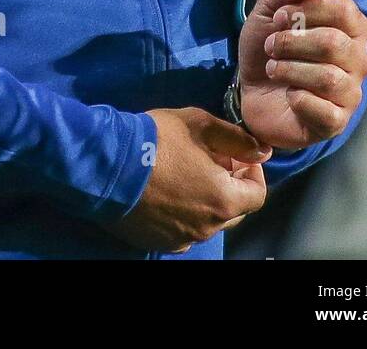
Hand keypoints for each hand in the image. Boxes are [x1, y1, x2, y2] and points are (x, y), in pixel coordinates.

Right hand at [103, 107, 270, 252]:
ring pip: (206, 222)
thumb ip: (235, 138)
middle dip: (229, 186)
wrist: (105, 164)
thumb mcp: (198, 124)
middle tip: (209, 162)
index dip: (252, 172)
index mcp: (223, 200)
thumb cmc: (155, 140)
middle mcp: (208, 227)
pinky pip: (180, 230)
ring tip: (183, 176)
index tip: (236, 155)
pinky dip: (180, 214)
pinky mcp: (156, 242)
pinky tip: (163, 194)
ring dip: (204, 201)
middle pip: (234, 211)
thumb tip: (262, 151)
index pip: (257, 194)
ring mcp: (181, 238)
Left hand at [238, 0, 366, 151]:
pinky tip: (289, 95)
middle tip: (271, 46)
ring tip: (273, 68)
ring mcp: (350, 93)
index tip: (279, 17)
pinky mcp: (337, 122)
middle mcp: (358, 60)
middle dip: (291, 41)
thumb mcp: (267, 12)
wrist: (250, 91)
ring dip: (289, 69)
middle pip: (334, 43)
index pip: (344, 9)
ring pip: (328, 78)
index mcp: (350, 28)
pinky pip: (325, 111)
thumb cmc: (268, 48)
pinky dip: (298, 99)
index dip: (306, 10)